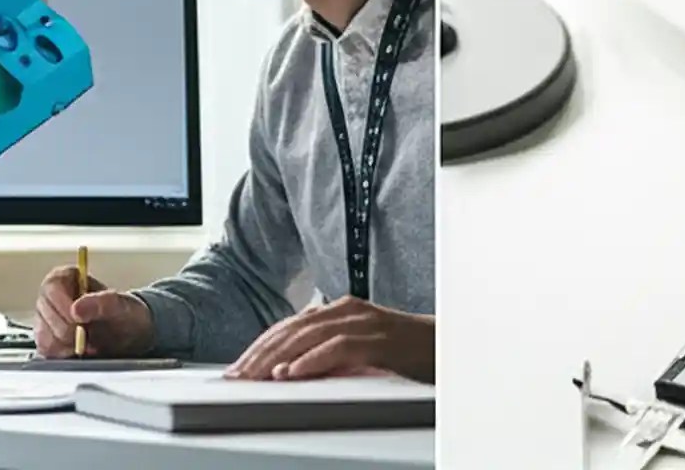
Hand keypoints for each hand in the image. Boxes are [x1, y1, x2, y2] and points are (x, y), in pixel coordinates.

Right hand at [34, 265, 154, 357]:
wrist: (128, 335)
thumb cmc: (124, 315)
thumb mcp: (122, 306)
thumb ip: (103, 303)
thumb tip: (77, 308)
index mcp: (66, 277)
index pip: (53, 287)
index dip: (63, 306)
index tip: (79, 320)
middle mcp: (51, 295)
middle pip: (46, 314)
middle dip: (68, 330)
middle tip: (88, 336)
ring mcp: (45, 317)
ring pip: (44, 335)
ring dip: (67, 344)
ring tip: (87, 343)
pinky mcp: (45, 338)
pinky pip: (46, 349)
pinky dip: (63, 354)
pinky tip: (79, 350)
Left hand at [224, 296, 433, 382]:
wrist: (446, 348)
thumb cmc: (404, 353)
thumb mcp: (358, 350)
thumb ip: (328, 352)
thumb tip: (289, 370)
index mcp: (341, 310)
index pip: (290, 325)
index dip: (260, 346)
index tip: (238, 368)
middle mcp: (348, 310)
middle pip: (293, 328)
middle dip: (260, 353)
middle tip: (238, 375)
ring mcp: (364, 321)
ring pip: (309, 335)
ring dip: (278, 357)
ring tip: (256, 376)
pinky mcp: (379, 338)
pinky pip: (339, 347)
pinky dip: (312, 360)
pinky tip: (292, 374)